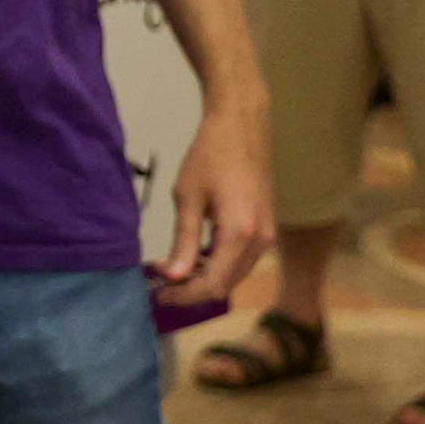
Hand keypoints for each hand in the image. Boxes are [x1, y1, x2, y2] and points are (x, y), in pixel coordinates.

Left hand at [155, 91, 273, 309]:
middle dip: (192, 289)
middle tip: (159, 284)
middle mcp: (260, 242)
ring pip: (235, 274)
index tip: (157, 293)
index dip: (184, 295)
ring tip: (172, 272)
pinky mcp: (265, 229)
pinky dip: (218, 264)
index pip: (212, 284)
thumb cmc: (209, 157)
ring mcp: (267, 236)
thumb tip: (174, 277)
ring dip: (205, 278)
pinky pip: (241, 259)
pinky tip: (193, 258)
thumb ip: (183, 240)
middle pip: (226, 284)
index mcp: (240, 235)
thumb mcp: (188, 198)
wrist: (241, 128)